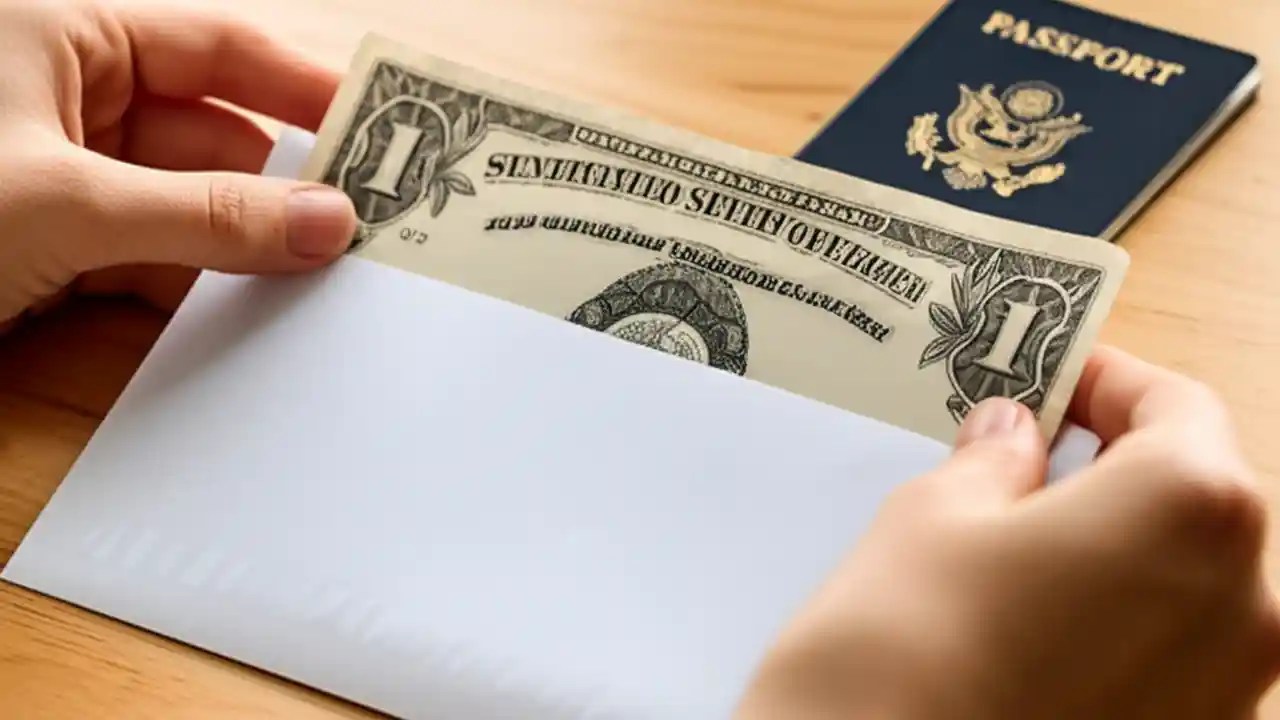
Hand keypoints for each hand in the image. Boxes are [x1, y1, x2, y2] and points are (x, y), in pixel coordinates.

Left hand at [0, 1, 355, 330]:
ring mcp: (64, 176)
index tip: (381, 129)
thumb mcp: (66, 202)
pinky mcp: (54, 247)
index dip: (304, 89)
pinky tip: (254, 314)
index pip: (220, 49)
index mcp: (67, 37)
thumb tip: (327, 223)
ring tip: (324, 280)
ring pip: (190, 205)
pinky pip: (152, 257)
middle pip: (215, 136)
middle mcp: (72, 97)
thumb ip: (205, 215)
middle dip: (283, 187)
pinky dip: (199, 286)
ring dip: (247, 246)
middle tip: (364, 230)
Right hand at [735, 345, 1279, 718]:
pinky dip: (1113, 622)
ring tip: (1011, 543)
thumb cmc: (897, 664)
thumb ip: (991, 463)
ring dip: (1113, 546)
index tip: (1050, 377)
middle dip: (1111, 464)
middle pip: (1193, 496)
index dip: (1105, 380)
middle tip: (1019, 453)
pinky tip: (1026, 625)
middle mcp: (1246, 609)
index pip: (1176, 406)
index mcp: (1193, 514)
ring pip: (1184, 582)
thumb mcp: (928, 519)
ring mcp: (1229, 695)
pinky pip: (1167, 655)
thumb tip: (1013, 438)